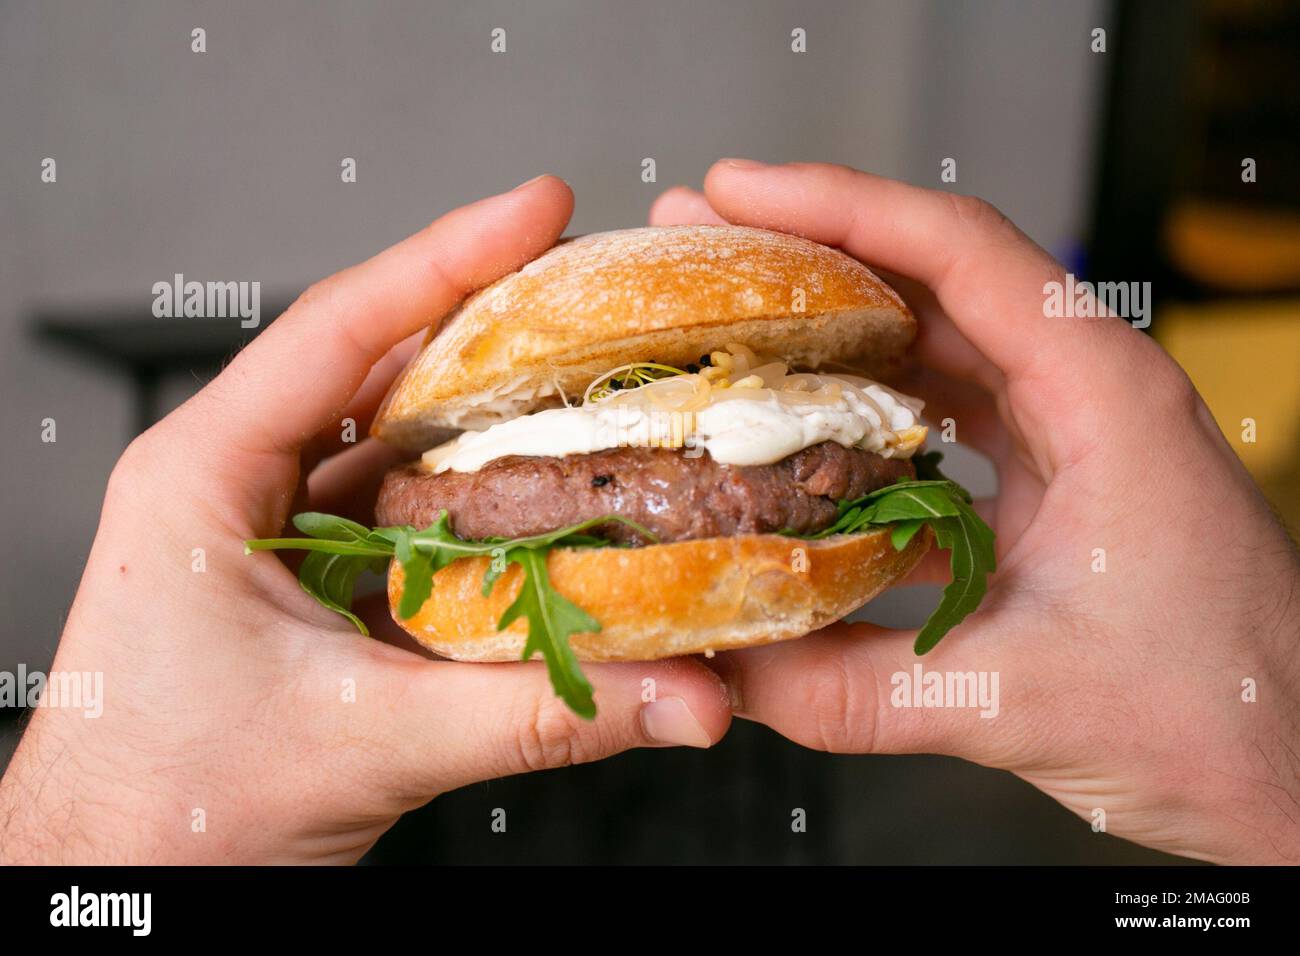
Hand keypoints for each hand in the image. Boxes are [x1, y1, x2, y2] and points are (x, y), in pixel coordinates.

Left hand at [0, 176, 729, 863]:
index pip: (337, 328)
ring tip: (585, 378)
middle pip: (376, 364)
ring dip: (488, 415)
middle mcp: (234, 481)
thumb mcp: (370, 744)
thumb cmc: (172, 806)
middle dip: (488, 325)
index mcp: (203, 476)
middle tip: (589, 286)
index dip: (447, 257)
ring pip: (394, 437)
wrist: (117, 880)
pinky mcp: (307, 574)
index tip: (536, 207)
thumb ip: (541, 715)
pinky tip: (540, 496)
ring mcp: (271, 525)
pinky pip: (403, 508)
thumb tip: (683, 697)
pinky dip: (474, 499)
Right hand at [652, 160, 1299, 863]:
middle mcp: (1092, 395)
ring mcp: (1078, 439)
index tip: (737, 190)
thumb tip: (724, 674)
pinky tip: (808, 446)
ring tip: (737, 332)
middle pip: (936, 280)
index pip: (958, 250)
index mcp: (1105, 397)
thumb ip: (851, 692)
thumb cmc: (1223, 719)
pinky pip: (950, 425)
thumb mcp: (1015, 703)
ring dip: (838, 339)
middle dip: (811, 256)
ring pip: (940, 349)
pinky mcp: (1061, 487)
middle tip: (705, 247)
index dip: (835, 206)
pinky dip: (872, 423)